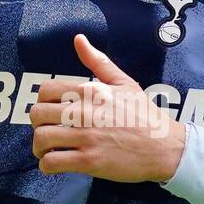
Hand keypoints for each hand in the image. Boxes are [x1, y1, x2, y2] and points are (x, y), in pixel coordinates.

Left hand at [29, 34, 186, 182]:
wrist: (164, 147)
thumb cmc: (145, 115)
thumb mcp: (124, 83)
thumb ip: (98, 61)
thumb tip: (78, 39)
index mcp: (91, 91)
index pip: (46, 90)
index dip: (43, 101)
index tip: (51, 111)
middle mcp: (85, 112)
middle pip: (38, 114)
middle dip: (38, 124)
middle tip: (48, 130)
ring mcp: (86, 137)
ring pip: (41, 138)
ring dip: (39, 146)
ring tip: (48, 149)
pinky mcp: (89, 161)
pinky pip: (52, 162)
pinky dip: (47, 165)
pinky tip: (55, 163)